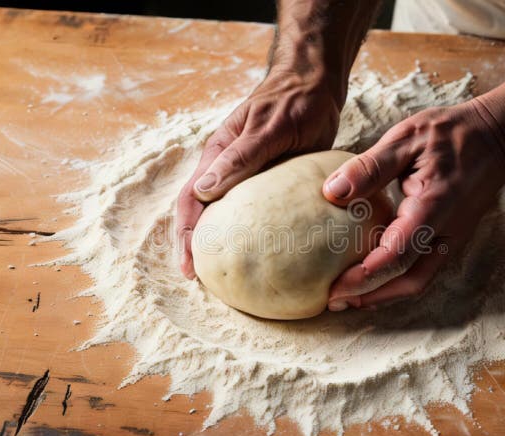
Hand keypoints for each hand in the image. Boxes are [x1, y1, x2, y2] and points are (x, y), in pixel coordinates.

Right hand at [177, 70, 342, 278]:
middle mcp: (227, 168)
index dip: (187, 235)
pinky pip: (255, 212)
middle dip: (197, 246)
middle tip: (202, 280)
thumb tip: (203, 191)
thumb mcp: (269, 128)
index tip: (190, 267)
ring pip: (226, 214)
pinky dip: (251, 233)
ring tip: (225, 274)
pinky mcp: (269, 181)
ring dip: (221, 242)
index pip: (191, 201)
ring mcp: (247, 176)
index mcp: (218, 155)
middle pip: (202, 213)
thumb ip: (240, 157)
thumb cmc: (293, 101)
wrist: (317, 85)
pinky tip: (260, 253)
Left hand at [322, 100, 504, 310]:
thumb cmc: (450, 133)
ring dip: (384, 295)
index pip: (399, 251)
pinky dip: (396, 282)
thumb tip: (331, 191)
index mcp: (433, 206)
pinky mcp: (450, 238)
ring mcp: (452, 238)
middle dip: (371, 295)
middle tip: (333, 301)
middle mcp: (446, 231)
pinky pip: (424, 270)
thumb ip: (370, 166)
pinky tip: (372, 280)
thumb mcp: (406, 138)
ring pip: (419, 281)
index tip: (337, 285)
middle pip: (410, 280)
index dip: (367, 273)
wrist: (498, 136)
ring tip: (348, 299)